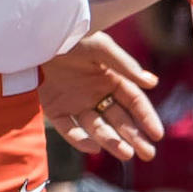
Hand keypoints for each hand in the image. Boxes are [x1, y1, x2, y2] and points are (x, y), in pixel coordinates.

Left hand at [45, 28, 163, 160]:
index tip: (157, 134)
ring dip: (112, 141)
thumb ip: (125, 66)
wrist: (35, 38)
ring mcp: (76, 103)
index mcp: (111, 78)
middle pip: (120, 120)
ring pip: (97, 128)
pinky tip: (94, 148)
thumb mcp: (100, 46)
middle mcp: (96, 93)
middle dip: (135, 137)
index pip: (134, 102)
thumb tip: (153, 83)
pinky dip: (80, 140)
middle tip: (148, 154)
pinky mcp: (55, 110)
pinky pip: (69, 129)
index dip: (146, 118)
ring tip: (126, 154)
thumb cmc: (71, 36)